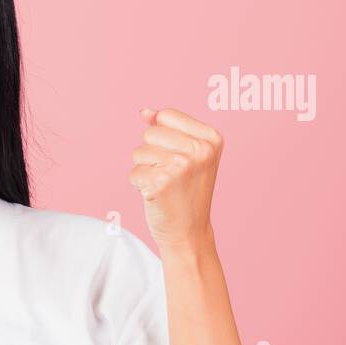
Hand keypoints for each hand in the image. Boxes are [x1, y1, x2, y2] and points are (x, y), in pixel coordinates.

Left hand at [129, 107, 220, 253]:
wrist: (189, 232)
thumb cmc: (186, 191)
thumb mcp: (189, 154)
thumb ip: (168, 128)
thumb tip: (144, 112)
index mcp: (211, 138)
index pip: (166, 116)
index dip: (162, 136)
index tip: (178, 158)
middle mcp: (200, 150)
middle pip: (150, 133)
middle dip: (152, 154)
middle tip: (171, 175)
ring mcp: (182, 166)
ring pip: (139, 152)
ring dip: (145, 170)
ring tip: (165, 185)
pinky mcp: (161, 182)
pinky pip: (134, 172)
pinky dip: (139, 185)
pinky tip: (157, 195)